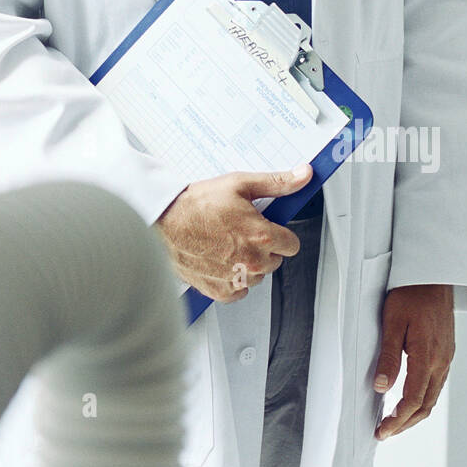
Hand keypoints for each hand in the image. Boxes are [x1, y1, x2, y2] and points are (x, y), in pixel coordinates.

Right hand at [154, 165, 310, 301]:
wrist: (162, 221)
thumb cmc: (195, 204)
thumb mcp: (239, 184)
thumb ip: (277, 182)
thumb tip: (304, 176)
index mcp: (261, 236)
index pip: (292, 244)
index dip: (279, 233)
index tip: (267, 227)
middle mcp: (251, 262)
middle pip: (274, 260)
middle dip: (263, 247)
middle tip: (241, 230)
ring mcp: (236, 279)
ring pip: (257, 276)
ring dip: (248, 264)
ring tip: (226, 244)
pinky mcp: (219, 290)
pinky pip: (238, 291)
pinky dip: (232, 279)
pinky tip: (220, 260)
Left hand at [373, 283, 453, 439]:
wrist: (433, 275)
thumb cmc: (410, 294)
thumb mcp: (392, 322)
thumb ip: (388, 356)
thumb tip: (380, 388)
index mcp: (427, 356)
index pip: (413, 399)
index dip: (397, 419)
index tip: (382, 430)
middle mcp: (441, 361)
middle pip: (425, 405)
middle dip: (405, 423)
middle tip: (384, 432)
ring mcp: (446, 357)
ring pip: (433, 397)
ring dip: (414, 414)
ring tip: (394, 421)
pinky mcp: (446, 352)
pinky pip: (436, 384)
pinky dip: (422, 398)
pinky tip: (409, 398)